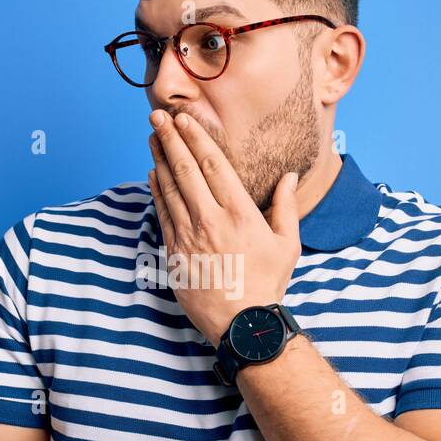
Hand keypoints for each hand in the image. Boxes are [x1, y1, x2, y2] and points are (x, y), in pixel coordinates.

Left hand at [146, 109, 300, 347]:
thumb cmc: (267, 283)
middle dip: (171, 139)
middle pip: (186, 170)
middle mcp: (211, 220)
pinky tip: (153, 174)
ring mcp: (189, 237)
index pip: (213, 166)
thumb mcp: (287, 244)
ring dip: (159, 159)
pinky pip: (163, 214)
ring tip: (152, 137)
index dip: (196, 139)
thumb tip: (288, 176)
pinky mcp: (175, 253)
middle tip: (158, 116)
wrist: (242, 323)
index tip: (185, 120)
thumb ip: (286, 206)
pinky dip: (157, 191)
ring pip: (170, 189)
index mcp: (240, 213)